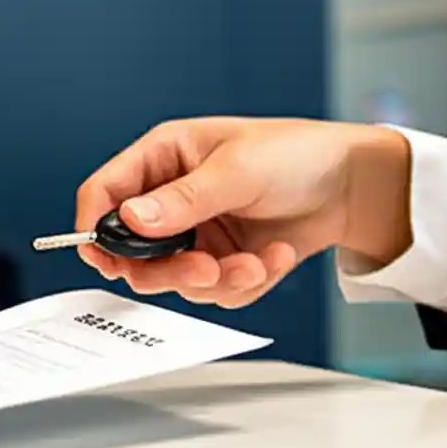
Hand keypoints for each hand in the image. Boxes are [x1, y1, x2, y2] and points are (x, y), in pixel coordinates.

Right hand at [74, 117, 411, 307]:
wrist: (352, 187)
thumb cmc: (296, 155)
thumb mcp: (236, 170)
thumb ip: (182, 200)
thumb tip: (129, 220)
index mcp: (162, 158)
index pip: (104, 193)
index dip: (94, 227)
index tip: (103, 258)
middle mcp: (170, 199)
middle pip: (131, 252)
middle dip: (168, 270)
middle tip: (203, 271)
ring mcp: (195, 233)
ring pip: (173, 280)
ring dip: (217, 281)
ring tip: (256, 264)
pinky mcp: (220, 260)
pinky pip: (212, 293)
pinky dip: (244, 283)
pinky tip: (274, 256)